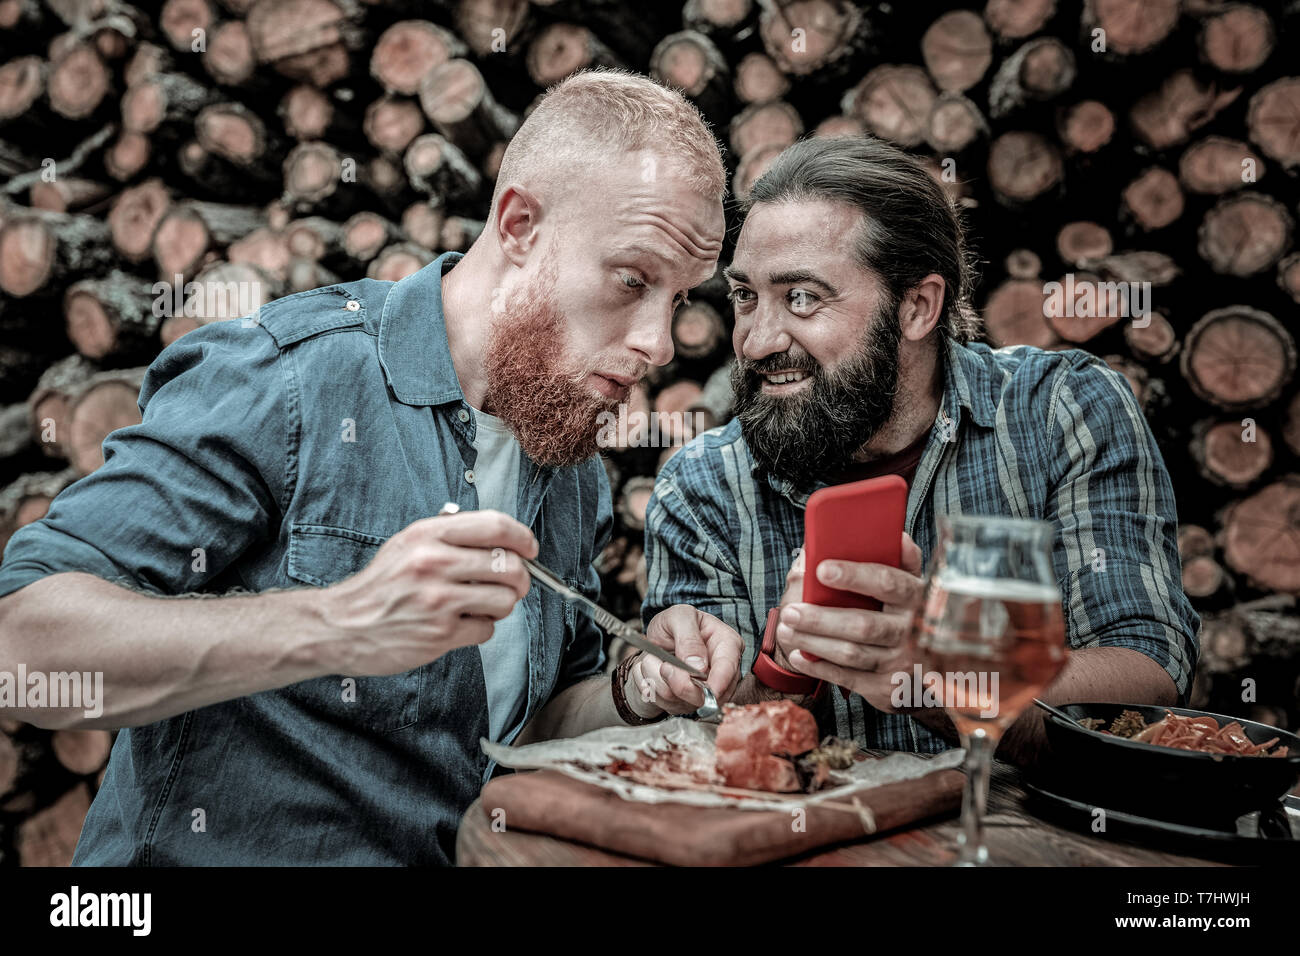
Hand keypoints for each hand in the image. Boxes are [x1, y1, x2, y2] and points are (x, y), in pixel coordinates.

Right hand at [320, 509, 536, 675]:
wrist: (340, 625)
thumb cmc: (380, 586)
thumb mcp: (407, 544)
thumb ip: (449, 536)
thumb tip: (501, 539)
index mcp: (428, 535)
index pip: (495, 526)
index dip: (522, 537)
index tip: (530, 548)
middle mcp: (434, 563)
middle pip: (509, 566)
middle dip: (520, 578)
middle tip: (513, 585)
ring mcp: (438, 600)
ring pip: (505, 600)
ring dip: (502, 606)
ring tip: (482, 605)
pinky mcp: (440, 633)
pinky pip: (487, 629)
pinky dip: (481, 628)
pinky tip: (462, 624)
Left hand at [626, 605, 742, 716]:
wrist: (657, 637)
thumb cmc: (673, 623)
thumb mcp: (679, 617)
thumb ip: (688, 638)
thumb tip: (698, 666)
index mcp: (727, 645)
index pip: (729, 668)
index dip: (719, 682)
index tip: (705, 688)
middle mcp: (721, 671)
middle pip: (710, 694)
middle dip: (681, 684)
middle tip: (664, 666)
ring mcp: (705, 689)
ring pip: (685, 703)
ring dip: (662, 683)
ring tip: (656, 661)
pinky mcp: (687, 701)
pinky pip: (669, 706)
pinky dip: (654, 690)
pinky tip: (655, 673)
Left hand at [776, 532, 924, 713]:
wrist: (936, 667)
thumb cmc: (910, 613)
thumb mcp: (912, 583)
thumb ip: (899, 558)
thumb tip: (891, 533)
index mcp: (916, 596)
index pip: (887, 582)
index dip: (854, 575)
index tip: (821, 568)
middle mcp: (913, 630)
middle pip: (863, 624)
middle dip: (821, 619)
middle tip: (790, 611)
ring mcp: (901, 662)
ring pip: (852, 653)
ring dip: (814, 642)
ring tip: (787, 630)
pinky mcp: (888, 687)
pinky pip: (849, 678)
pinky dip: (820, 666)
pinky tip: (799, 655)